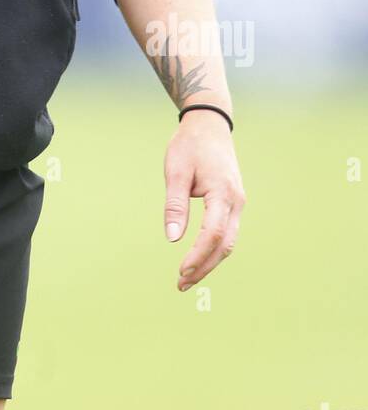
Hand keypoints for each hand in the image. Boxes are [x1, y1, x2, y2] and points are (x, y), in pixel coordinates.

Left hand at [163, 108, 244, 290]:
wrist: (209, 124)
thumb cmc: (189, 145)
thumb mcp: (176, 171)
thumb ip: (175, 205)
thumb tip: (171, 238)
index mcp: (223, 192)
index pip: (212, 234)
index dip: (197, 256)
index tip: (180, 272)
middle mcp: (236, 201)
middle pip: (224, 245)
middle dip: (204, 267)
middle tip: (181, 284)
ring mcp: (238, 202)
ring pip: (228, 241)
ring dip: (209, 261)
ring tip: (187, 278)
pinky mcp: (233, 202)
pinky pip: (227, 232)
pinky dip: (214, 248)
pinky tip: (199, 258)